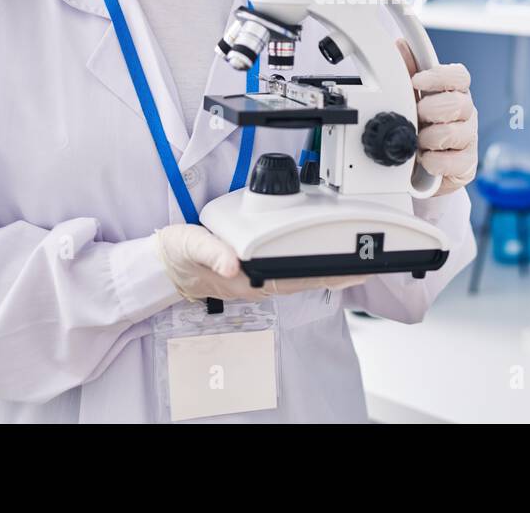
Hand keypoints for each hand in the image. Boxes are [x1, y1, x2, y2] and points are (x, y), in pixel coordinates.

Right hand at [151, 224, 368, 302]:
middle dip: (335, 275)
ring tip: (353, 265)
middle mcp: (256, 283)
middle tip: (365, 266)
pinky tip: (320, 262)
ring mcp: (256, 280)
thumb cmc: (179, 255)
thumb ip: (212, 252)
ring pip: (299, 279)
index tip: (350, 268)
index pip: (295, 278)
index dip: (325, 274)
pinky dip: (309, 269)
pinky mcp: (254, 272)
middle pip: (305, 280)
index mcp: (247, 278)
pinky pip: (288, 274)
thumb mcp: (192, 246)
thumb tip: (232, 264)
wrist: (164, 265)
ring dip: (325, 273)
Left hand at [396, 39, 477, 194]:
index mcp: (454, 92)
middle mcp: (465, 113)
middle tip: (417, 116)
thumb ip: (408, 71)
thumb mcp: (411, 98)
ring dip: (429, 138)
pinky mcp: (467, 164)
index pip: (459, 76)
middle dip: (431, 110)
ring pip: (455, 133)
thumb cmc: (420, 128)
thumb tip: (400, 46)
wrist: (420, 167)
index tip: (418, 80)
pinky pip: (454, 162)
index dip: (439, 76)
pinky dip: (434, 161)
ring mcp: (468, 138)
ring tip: (418, 141)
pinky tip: (425, 159)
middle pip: (459, 103)